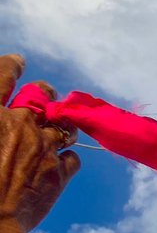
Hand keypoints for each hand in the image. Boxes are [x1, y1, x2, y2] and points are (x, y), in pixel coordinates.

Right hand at [0, 54, 80, 232]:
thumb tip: (3, 120)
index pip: (3, 76)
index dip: (12, 66)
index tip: (19, 62)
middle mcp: (21, 123)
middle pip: (42, 95)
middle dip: (44, 94)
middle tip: (45, 96)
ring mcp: (45, 146)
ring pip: (63, 124)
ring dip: (60, 125)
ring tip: (57, 131)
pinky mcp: (61, 170)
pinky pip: (73, 156)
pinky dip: (66, 158)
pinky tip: (59, 163)